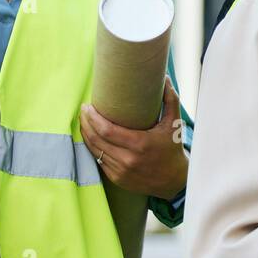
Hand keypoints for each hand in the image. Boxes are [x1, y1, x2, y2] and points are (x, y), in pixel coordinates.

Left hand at [80, 76, 188, 199]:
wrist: (175, 180)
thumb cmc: (173, 149)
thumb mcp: (174, 123)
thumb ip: (170, 99)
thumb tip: (165, 78)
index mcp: (140, 144)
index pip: (106, 130)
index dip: (92, 118)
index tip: (87, 106)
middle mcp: (128, 159)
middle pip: (96, 139)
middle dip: (85, 123)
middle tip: (83, 110)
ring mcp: (121, 171)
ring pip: (94, 151)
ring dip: (86, 135)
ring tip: (84, 121)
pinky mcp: (117, 179)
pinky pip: (98, 161)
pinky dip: (93, 148)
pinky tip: (91, 137)